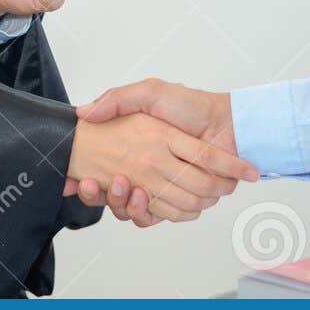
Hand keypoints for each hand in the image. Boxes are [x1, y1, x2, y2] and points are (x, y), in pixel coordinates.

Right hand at [66, 111, 254, 222]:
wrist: (228, 124)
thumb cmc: (191, 105)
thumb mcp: (150, 92)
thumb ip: (118, 98)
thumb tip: (84, 112)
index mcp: (137, 151)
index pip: (101, 176)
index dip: (87, 185)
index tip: (80, 181)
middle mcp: (148, 172)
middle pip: (115, 198)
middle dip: (106, 196)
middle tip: (104, 184)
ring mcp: (165, 188)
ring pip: (135, 211)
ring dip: (126, 205)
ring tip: (127, 189)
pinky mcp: (183, 201)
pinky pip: (162, 217)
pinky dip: (153, 213)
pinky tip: (146, 198)